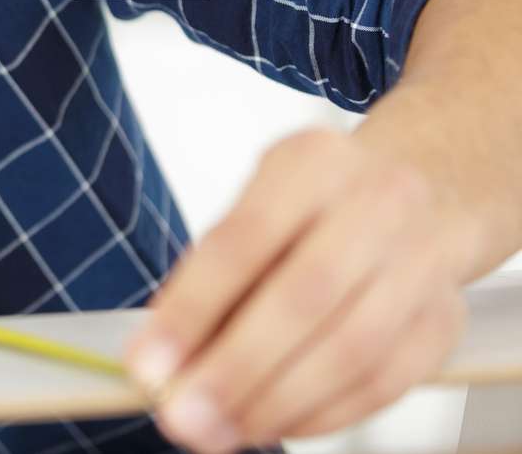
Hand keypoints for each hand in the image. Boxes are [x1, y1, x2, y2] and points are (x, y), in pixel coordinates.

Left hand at [125, 127, 481, 451]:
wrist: (423, 191)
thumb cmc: (318, 205)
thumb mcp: (259, 203)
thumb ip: (212, 271)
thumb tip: (164, 355)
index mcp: (312, 163)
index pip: (241, 241)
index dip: (190, 310)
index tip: (148, 364)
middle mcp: (378, 204)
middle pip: (303, 298)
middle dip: (234, 369)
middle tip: (181, 414)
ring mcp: (422, 262)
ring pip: (350, 349)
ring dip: (275, 403)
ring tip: (219, 431)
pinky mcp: (443, 321)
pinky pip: (383, 383)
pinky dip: (321, 415)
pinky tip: (273, 424)